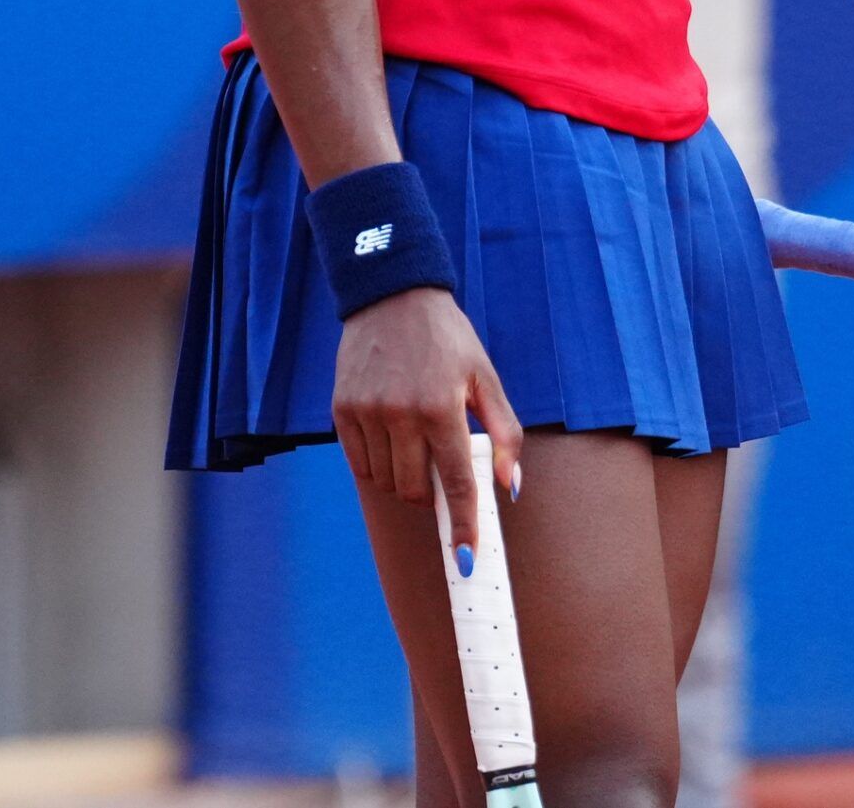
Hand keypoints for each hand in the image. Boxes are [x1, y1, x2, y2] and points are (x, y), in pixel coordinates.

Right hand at [332, 286, 521, 570]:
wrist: (393, 296)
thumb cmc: (447, 339)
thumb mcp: (484, 376)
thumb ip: (504, 431)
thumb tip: (512, 485)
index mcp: (442, 406)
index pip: (457, 481)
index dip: (463, 524)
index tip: (465, 558)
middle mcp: (401, 414)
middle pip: (418, 489)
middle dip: (435, 494)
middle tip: (443, 469)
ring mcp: (367, 414)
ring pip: (388, 483)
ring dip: (407, 480)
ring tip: (418, 445)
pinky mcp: (342, 412)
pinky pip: (361, 466)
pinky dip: (380, 467)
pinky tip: (392, 440)